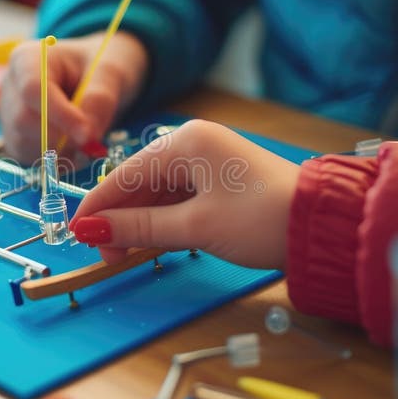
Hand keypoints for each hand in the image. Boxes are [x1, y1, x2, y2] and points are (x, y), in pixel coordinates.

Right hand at [0, 31, 147, 162]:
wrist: (97, 73)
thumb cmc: (101, 64)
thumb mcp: (111, 72)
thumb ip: (100, 100)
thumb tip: (87, 136)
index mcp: (28, 58)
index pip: (33, 90)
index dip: (59, 115)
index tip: (87, 135)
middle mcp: (11, 86)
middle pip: (23, 120)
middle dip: (61, 137)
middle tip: (94, 141)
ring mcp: (9, 114)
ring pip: (23, 144)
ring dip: (60, 152)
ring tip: (87, 141)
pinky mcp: (16, 137)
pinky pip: (28, 158)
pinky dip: (55, 162)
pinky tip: (75, 149)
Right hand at [69, 120, 299, 269]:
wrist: (321, 225)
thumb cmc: (259, 219)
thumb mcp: (193, 227)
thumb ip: (137, 228)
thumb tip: (89, 231)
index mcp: (185, 142)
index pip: (123, 174)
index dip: (97, 208)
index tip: (76, 236)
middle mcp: (194, 142)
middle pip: (139, 181)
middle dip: (119, 219)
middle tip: (107, 256)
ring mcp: (209, 159)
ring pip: (158, 191)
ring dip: (140, 222)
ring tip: (126, 255)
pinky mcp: (222, 179)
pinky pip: (178, 197)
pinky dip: (163, 219)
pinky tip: (153, 242)